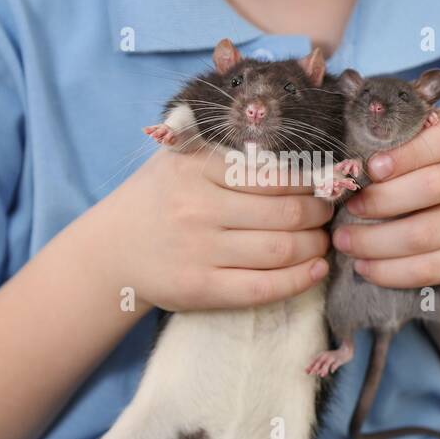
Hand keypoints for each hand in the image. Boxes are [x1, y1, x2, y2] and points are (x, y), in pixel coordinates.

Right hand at [102, 145, 332, 310]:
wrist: (111, 251)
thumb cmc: (158, 198)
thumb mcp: (180, 158)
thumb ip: (228, 150)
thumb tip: (300, 157)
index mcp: (197, 167)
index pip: (274, 174)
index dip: (309, 183)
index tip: (322, 186)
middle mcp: (197, 207)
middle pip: (285, 213)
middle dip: (319, 214)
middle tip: (327, 214)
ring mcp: (199, 251)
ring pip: (279, 250)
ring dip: (314, 246)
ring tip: (322, 241)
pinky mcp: (200, 288)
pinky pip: (262, 287)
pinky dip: (298, 280)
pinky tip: (316, 270)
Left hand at [332, 108, 439, 288]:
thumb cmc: (407, 172)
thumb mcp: (399, 150)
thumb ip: (380, 147)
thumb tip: (341, 162)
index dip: (407, 155)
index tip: (370, 169)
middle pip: (434, 186)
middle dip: (382, 201)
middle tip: (347, 209)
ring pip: (428, 233)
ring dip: (378, 241)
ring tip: (344, 242)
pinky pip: (432, 268)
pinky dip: (392, 271)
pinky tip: (365, 267)